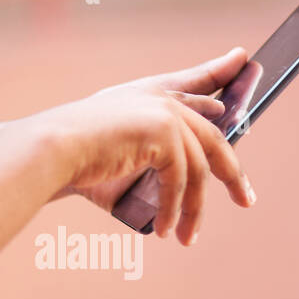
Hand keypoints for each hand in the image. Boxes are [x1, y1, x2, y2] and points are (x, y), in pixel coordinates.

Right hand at [41, 50, 255, 243]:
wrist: (52, 150)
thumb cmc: (73, 157)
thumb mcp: (119, 154)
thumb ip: (151, 160)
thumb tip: (183, 190)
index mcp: (147, 94)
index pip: (193, 83)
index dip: (218, 71)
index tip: (240, 60)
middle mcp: (161, 99)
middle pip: (213, 136)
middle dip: (234, 173)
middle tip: (247, 200)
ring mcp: (166, 114)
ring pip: (200, 169)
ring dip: (194, 210)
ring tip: (188, 238)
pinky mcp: (165, 133)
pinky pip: (182, 181)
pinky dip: (176, 210)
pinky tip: (168, 230)